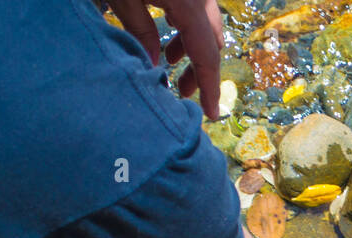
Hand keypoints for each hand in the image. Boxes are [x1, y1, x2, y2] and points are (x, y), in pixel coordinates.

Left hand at [108, 0, 225, 119]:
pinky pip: (198, 10)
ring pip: (206, 25)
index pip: (206, 55)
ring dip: (192, 47)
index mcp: (189, 5)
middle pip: (211, 43)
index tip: (211, 114)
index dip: (210, 88)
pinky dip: (188, 26)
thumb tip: (153, 65)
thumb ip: (140, 31)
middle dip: (199, 71)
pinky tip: (171, 28)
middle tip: (182, 90)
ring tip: (169, 60)